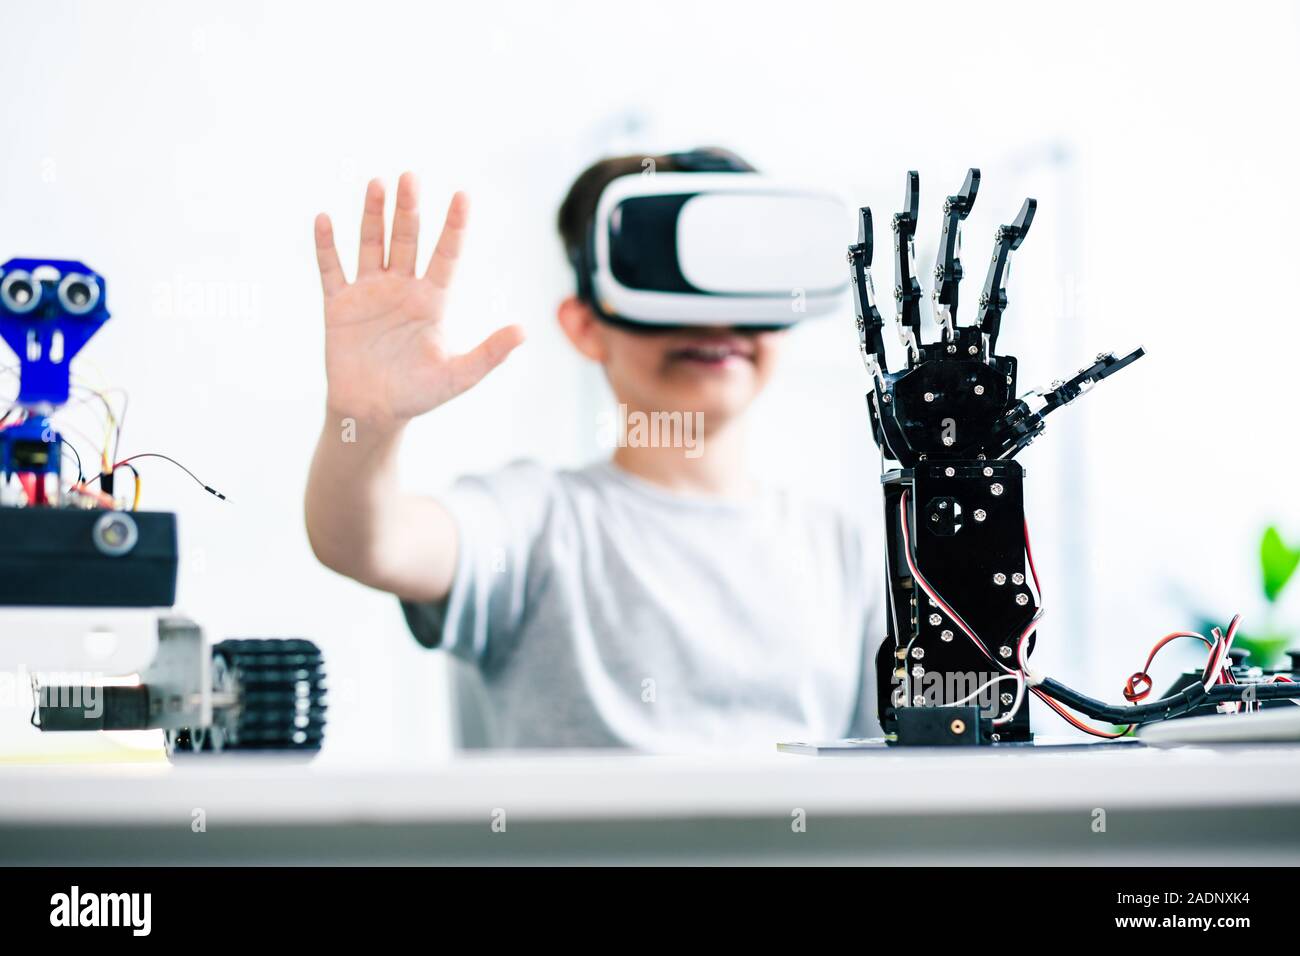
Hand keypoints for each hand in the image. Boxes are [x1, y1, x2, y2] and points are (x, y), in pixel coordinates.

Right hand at [313, 173, 524, 426]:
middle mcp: (402, 288)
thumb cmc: (418, 395)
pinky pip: (331, 270)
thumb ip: (489, 354)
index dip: (454, 226)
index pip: (446, 254)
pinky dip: (326, 246)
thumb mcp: (458, 376)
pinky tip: (324, 219)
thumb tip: (524, 332)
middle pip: (407, 240)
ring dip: (373, 216)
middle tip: (410, 176)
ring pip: (372, 245)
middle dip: (409, 209)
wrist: (373, 413)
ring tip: (377, 184)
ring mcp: (369, 293)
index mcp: (432, 300)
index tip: (462, 195)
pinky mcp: (339, 306)